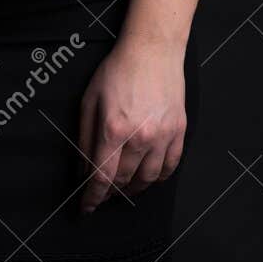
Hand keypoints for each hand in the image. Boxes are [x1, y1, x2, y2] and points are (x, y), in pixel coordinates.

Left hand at [76, 31, 187, 213]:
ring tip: (122, 190)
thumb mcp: (89, 101)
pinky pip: (170, 167)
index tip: (86, 209)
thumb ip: (86, 138)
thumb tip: (83, 168)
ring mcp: (164, 137)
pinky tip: (147, 177)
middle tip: (102, 198)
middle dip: (110, 194)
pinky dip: (157, 178)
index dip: (92, 198)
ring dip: (133, 189)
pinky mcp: (180, 133)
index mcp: (113, 129)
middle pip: (124, 181)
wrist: (152, 52)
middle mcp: (141, 138)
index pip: (101, 177)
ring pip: (148, 179)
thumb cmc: (116, 72)